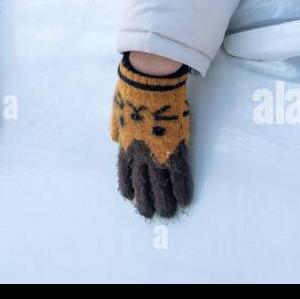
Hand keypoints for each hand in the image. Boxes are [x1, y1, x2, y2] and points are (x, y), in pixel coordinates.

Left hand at [110, 53, 192, 218]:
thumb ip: (117, 128)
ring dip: (164, 203)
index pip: (125, 174)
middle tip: (150, 213)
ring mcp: (157, 155)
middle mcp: (139, 156)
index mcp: (126, 146)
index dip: (128, 188)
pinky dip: (182, 190)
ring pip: (160, 187)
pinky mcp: (175, 150)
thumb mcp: (117, 111)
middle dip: (145, 203)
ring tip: (167, 214)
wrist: (148, 84)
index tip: (131, 198)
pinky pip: (179, 176)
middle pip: (141, 187)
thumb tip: (114, 137)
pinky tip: (184, 202)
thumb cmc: (132, 93)